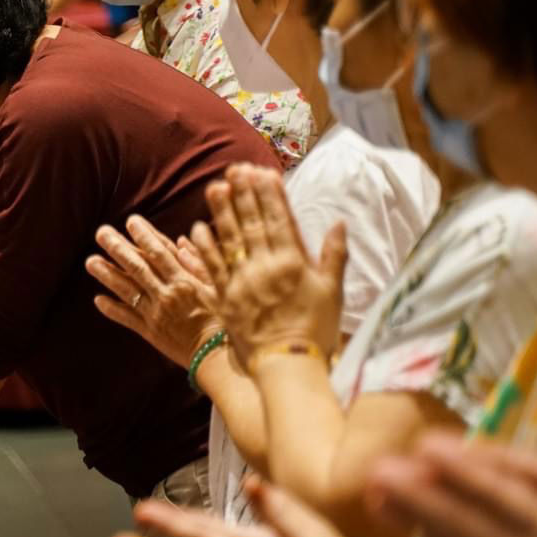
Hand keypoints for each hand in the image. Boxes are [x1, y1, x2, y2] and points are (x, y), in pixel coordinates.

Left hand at [88, 214, 222, 368]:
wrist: (217, 357)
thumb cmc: (224, 320)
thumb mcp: (219, 288)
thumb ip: (200, 264)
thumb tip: (182, 240)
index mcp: (185, 282)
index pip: (160, 253)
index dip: (144, 235)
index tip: (131, 220)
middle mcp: (166, 295)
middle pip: (137, 267)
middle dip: (118, 248)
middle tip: (101, 232)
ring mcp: (156, 313)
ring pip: (127, 290)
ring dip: (107, 275)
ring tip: (90, 261)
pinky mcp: (150, 332)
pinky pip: (127, 318)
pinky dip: (112, 309)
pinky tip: (97, 299)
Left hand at [191, 163, 343, 363]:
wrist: (288, 367)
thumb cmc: (315, 330)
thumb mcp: (332, 292)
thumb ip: (334, 256)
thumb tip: (340, 223)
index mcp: (293, 264)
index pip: (280, 220)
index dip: (270, 194)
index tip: (262, 171)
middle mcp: (265, 268)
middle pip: (252, 224)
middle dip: (244, 194)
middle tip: (234, 168)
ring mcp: (242, 283)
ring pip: (230, 240)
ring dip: (222, 212)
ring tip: (214, 187)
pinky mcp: (225, 299)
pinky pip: (211, 268)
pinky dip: (204, 247)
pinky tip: (197, 228)